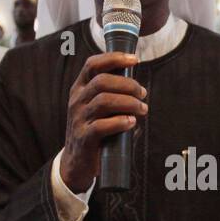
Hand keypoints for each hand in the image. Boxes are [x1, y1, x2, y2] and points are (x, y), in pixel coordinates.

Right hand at [58, 51, 146, 192]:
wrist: (77, 162)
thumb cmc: (94, 130)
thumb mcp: (98, 108)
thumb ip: (113, 96)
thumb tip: (140, 90)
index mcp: (80, 89)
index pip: (93, 65)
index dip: (114, 59)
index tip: (135, 60)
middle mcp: (76, 101)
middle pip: (102, 81)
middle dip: (128, 85)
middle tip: (143, 94)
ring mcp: (78, 119)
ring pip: (104, 101)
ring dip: (129, 103)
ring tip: (142, 109)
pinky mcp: (84, 138)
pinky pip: (101, 126)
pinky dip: (120, 122)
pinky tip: (131, 122)